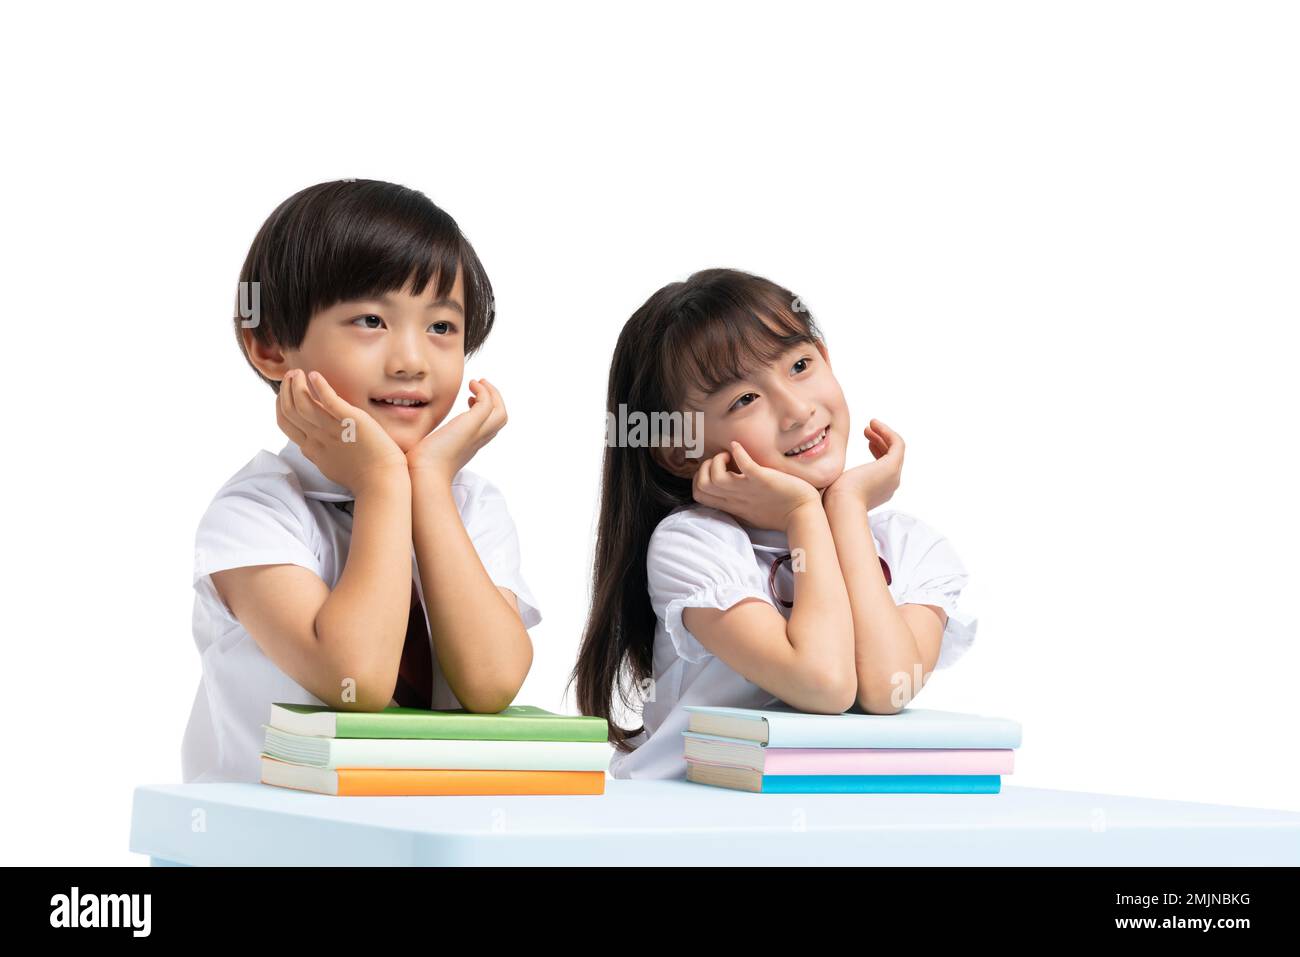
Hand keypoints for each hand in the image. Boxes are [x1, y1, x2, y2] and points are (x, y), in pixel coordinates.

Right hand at [276, 369, 408, 492]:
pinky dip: (319, 386)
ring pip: (303, 403)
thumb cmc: (363, 476)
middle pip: (290, 410)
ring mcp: (332, 431)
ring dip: (297, 385)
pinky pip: (329, 401)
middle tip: (290, 374)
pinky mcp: (351, 422)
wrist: (382, 483)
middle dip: (286, 389)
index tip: (284, 391)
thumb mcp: (331, 464)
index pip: (285, 423)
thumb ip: (319, 451)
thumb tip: (309, 445)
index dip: (281, 404)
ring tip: (299, 372)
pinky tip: (315, 375)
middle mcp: (317, 439)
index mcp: (312, 449)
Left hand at [406, 377, 506, 483]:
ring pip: (500, 412)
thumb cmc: (418, 469)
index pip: (487, 428)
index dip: (482, 412)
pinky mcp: (472, 425)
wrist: (424, 476)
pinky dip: (483, 390)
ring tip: (478, 382)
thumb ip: (425, 445)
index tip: (469, 402)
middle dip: (493, 400)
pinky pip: (487, 403)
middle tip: (479, 387)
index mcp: (468, 447)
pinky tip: (471, 384)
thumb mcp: (425, 453)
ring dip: (492, 393)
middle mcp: (476, 441)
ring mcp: (476, 433)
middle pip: (499, 419)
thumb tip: (408, 441)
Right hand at [692, 440, 821, 530]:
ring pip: (715, 478)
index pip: (699, 494)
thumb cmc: (780, 512)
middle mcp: (736, 498)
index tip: (715, 470)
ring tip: (730, 456)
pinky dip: (738, 452)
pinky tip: (738, 446)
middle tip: (722, 462)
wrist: (803, 515)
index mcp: (732, 505)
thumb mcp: (751, 510)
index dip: (699, 478)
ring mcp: (748, 489)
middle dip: (705, 468)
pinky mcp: (763, 480)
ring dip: (718, 461)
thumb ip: (736, 500)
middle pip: (702, 486)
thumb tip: (727, 485)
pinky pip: (745, 465)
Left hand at [823, 418, 903, 512]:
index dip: (878, 449)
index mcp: (878, 491)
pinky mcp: (891, 467)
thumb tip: (823, 470)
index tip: (867, 438)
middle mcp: (889, 485)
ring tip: (869, 425)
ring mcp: (892, 476)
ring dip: (884, 434)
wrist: (839, 506)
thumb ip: (835, 476)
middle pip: (891, 457)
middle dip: (881, 440)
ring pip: (895, 450)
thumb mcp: (835, 484)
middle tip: (867, 429)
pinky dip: (887, 432)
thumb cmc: (831, 500)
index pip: (884, 466)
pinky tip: (873, 423)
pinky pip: (897, 444)